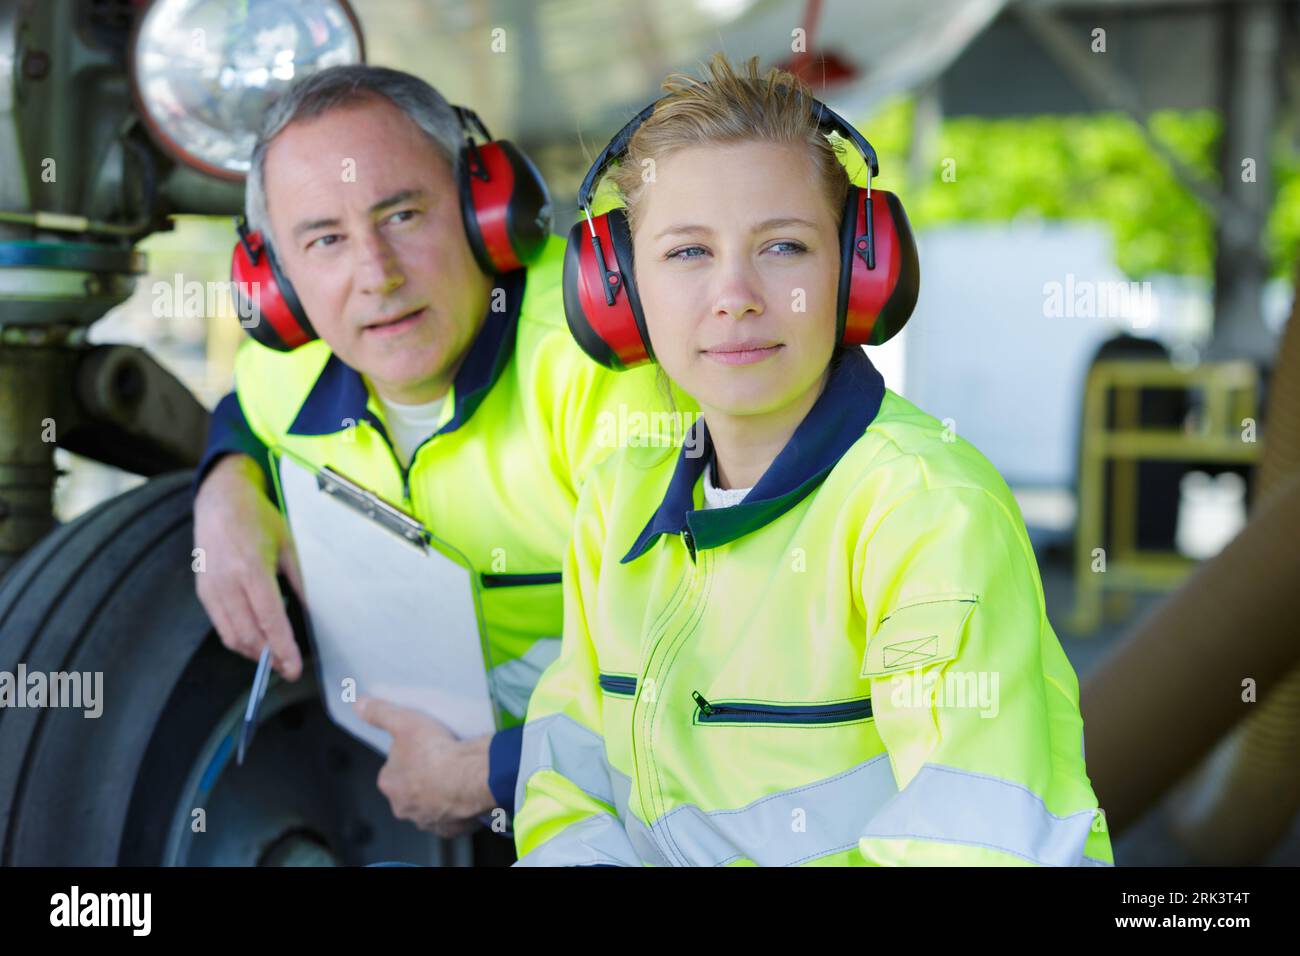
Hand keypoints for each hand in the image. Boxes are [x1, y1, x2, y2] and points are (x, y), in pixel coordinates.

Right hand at [193, 453, 304, 680]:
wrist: (219, 500)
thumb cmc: (257, 518)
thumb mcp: (289, 544)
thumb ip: (300, 579)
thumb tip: (313, 611)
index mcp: (252, 568)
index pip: (270, 619)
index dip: (282, 648)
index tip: (294, 667)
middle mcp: (227, 581)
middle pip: (248, 634)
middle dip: (270, 658)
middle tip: (289, 668)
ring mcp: (211, 587)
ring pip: (231, 636)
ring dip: (254, 653)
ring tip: (274, 658)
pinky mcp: (203, 591)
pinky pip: (220, 625)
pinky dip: (238, 639)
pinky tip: (256, 640)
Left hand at [355, 697, 494, 837]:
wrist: (471, 777)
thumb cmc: (435, 752)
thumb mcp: (404, 721)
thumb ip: (380, 713)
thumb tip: (359, 704)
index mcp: (389, 784)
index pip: (393, 770)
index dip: (407, 757)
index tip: (422, 747)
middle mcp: (405, 808)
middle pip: (411, 790)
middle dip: (423, 779)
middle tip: (441, 760)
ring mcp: (429, 821)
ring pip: (432, 804)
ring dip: (441, 793)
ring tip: (458, 772)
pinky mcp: (452, 829)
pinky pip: (454, 816)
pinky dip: (460, 805)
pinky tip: (467, 789)